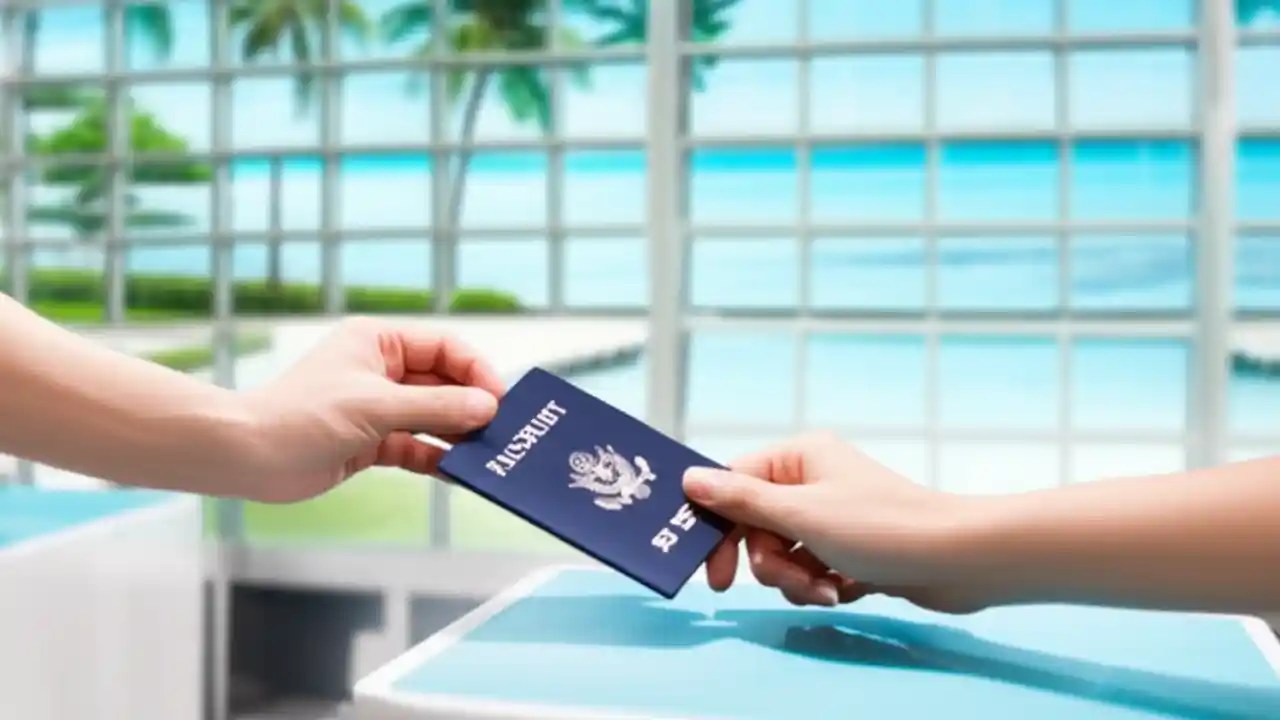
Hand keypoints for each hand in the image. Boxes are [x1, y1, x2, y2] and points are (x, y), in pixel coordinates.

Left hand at [234, 317, 504, 501]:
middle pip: (443, 383)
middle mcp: (381, 371)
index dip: (475, 371)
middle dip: (471, 406)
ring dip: (457, 435)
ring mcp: (377, 408)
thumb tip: (487, 407)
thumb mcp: (378, 406)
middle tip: (503, 430)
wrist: (249, 456)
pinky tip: (460, 473)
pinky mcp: (372, 443)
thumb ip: (437, 406)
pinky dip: (437, 459)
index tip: (499, 399)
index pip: (444, 348)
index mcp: (379, 342)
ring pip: (432, 417)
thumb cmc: (304, 415)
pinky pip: (416, 447)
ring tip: (488, 453)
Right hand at [682, 432, 990, 613]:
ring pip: (780, 553)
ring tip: (827, 588)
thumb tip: (689, 479)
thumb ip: (740, 501)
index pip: (734, 484)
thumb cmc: (880, 528)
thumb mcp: (800, 515)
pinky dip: (818, 584)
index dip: (720, 529)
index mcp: (798, 456)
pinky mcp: (847, 546)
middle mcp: (812, 478)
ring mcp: (830, 513)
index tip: (715, 574)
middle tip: (791, 581)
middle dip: (770, 563)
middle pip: (755, 525)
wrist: (955, 560)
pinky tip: (844, 590)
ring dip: (795, 579)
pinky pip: (808, 568)